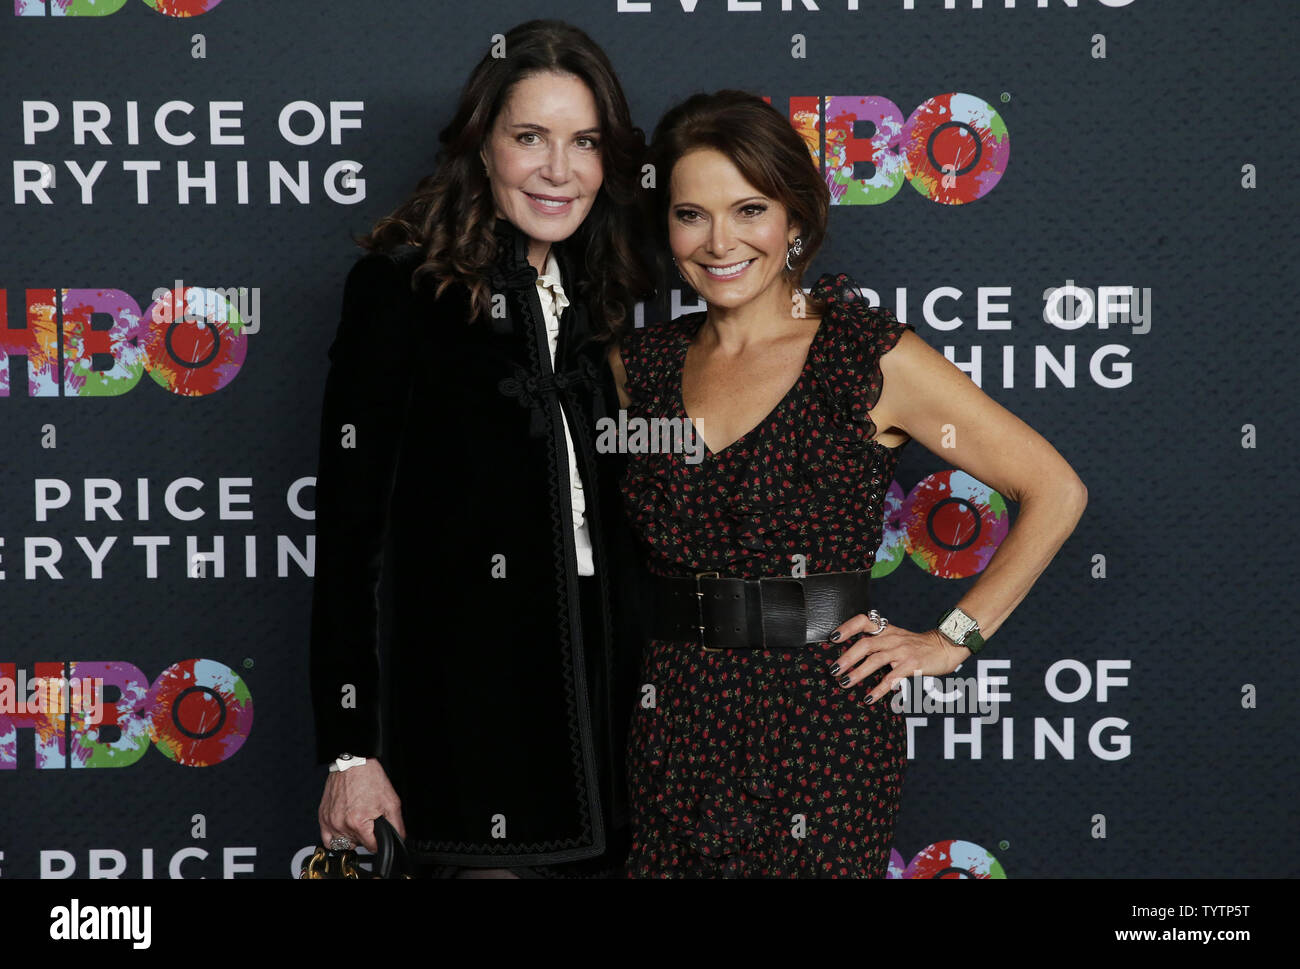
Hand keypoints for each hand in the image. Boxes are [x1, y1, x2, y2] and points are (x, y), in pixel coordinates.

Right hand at [318, 759, 405, 852]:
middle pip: (358, 845)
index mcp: (358, 822)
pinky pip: (328, 839)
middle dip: (365, 836)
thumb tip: (399, 838)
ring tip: (357, 821)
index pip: (372, 847)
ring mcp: (330, 822)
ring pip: (344, 843)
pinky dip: (337, 837)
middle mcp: (341, 824)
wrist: (353, 764)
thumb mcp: (391, 802)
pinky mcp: (323, 818)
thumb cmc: (369, 778)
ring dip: (352, 836)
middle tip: (368, 819)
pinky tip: (344, 827)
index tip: (378, 832)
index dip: (379, 840)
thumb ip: (397, 825)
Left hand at [827, 614, 970, 704]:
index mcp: (886, 630)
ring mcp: (902, 651)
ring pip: (876, 660)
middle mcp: (892, 638)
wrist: (945, 647)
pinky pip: (892, 677)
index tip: (832, 638)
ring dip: (858, 672)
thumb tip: (850, 657)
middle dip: (847, 657)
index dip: (847, 628)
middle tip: (833, 670)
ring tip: (844, 683)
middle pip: (865, 644)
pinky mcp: (912, 665)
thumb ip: (877, 643)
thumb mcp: (896, 637)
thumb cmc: (916, 645)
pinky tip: (869, 697)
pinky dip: (880, 688)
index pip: (863, 621)